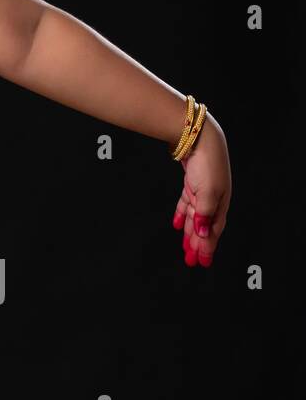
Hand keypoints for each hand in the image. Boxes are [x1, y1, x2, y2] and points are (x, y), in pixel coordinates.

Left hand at [171, 114, 230, 266]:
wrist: (198, 136)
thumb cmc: (206, 163)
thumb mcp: (206, 191)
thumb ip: (205, 213)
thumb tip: (205, 233)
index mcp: (221, 203)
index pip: (214, 231)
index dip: (208, 248)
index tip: (201, 263)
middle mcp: (214, 199)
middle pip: (205, 227)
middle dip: (199, 245)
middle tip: (191, 261)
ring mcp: (203, 191)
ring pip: (196, 218)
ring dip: (191, 233)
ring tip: (185, 247)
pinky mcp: (192, 184)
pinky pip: (188, 205)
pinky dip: (183, 215)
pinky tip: (178, 225)